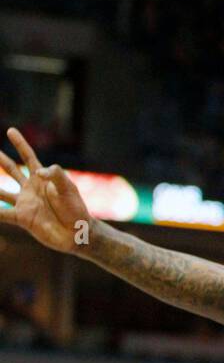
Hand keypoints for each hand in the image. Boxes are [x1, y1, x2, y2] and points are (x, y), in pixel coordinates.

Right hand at [0, 128, 91, 253]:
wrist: (77, 232)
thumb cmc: (75, 208)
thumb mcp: (68, 188)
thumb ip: (55, 175)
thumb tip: (37, 172)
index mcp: (42, 178)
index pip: (28, 156)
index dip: (20, 144)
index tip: (10, 131)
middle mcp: (31, 188)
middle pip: (12, 170)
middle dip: (2, 160)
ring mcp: (25, 203)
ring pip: (1, 192)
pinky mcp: (22, 218)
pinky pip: (2, 214)